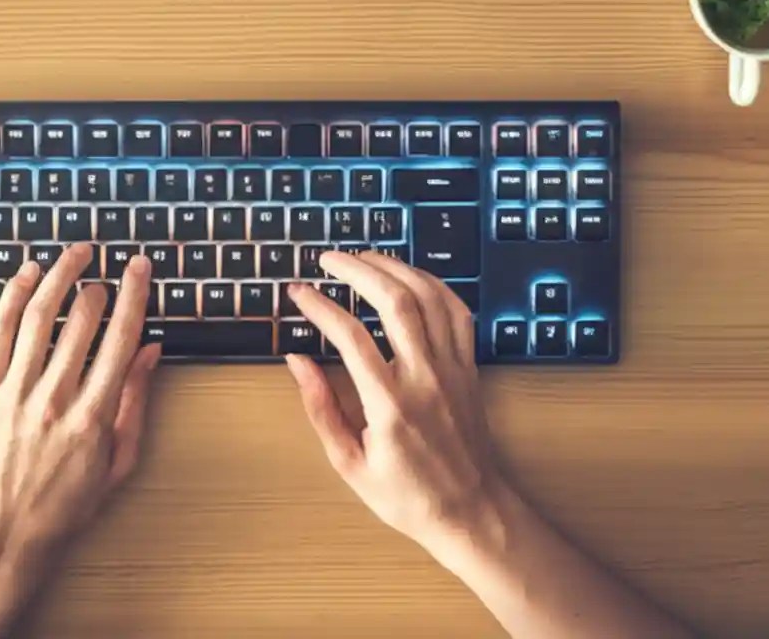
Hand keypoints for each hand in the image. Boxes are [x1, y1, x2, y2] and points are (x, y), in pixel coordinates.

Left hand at [0, 244, 160, 638]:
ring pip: (38, 318)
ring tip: (74, 254)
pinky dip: (12, 298)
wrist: (2, 539)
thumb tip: (150, 351)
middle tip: (106, 267)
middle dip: (98, 284)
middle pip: (80, 321)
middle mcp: (54, 399)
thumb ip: (136, 402)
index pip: (120, 338)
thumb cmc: (65, 507)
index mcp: (94, 417)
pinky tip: (27, 276)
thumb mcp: (119, 462)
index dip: (133, 295)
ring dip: (59, 277)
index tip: (139, 267)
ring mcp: (13, 394)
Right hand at [285, 251, 502, 554]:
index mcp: (389, 404)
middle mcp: (425, 377)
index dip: (320, 306)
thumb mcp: (349, 464)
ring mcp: (453, 369)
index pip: (350, 336)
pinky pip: (457, 312)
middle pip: (394, 301)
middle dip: (357, 270)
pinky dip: (433, 285)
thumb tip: (297, 362)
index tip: (299, 292)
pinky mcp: (469, 368)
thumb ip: (321, 408)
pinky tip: (411, 277)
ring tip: (364, 258)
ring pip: (429, 297)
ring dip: (395, 268)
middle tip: (329, 259)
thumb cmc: (407, 496)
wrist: (471, 511)